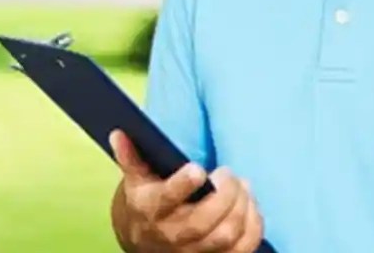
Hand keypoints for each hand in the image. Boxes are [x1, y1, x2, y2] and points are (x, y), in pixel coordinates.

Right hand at [109, 130, 263, 252]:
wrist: (145, 239)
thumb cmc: (147, 200)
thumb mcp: (135, 178)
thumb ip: (130, 155)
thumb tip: (119, 132)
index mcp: (151, 209)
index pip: (167, 199)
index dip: (184, 184)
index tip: (198, 169)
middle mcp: (171, 234)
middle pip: (205, 220)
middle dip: (226, 194)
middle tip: (229, 173)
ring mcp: (193, 250)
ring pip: (226, 235)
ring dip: (242, 208)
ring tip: (242, 186)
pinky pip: (242, 249)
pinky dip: (253, 227)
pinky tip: (250, 206)